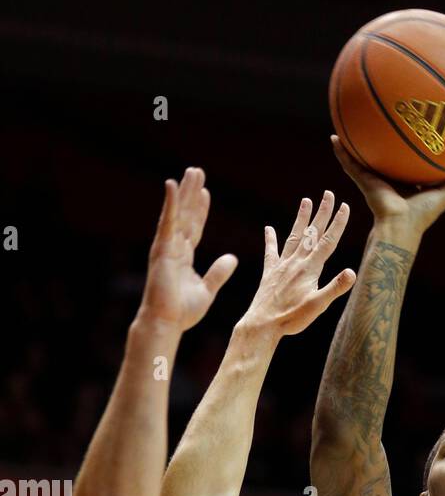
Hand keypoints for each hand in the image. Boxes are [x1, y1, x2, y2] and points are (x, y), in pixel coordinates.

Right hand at [140, 167, 237, 331]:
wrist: (167, 323)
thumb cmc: (182, 311)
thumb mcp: (208, 289)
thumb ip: (219, 272)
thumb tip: (232, 259)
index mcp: (183, 257)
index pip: (194, 228)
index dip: (200, 211)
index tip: (206, 193)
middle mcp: (173, 248)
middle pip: (185, 215)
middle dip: (191, 194)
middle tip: (197, 172)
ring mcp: (166, 246)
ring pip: (177, 213)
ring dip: (184, 191)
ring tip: (191, 172)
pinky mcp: (161, 248)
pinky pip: (167, 221)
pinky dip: (170, 203)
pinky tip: (173, 184)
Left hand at [239, 192, 355, 340]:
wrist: (262, 325)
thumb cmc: (292, 319)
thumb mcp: (318, 306)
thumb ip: (335, 288)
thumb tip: (352, 272)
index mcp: (310, 269)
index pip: (327, 241)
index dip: (337, 223)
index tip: (344, 206)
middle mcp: (296, 262)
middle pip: (312, 233)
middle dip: (322, 213)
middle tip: (328, 194)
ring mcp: (281, 266)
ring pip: (294, 236)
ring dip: (301, 219)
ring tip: (306, 201)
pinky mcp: (270, 273)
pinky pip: (271, 252)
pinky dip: (270, 239)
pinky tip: (269, 228)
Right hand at [330, 135, 444, 238]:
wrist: (401, 226)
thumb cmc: (423, 215)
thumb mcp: (444, 194)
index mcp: (406, 182)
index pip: (404, 161)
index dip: (404, 148)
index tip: (406, 130)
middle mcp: (389, 179)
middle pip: (382, 155)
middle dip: (378, 141)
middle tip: (376, 120)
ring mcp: (374, 179)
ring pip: (362, 158)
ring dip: (353, 144)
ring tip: (345, 124)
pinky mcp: (364, 181)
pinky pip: (349, 164)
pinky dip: (341, 153)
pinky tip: (334, 138)